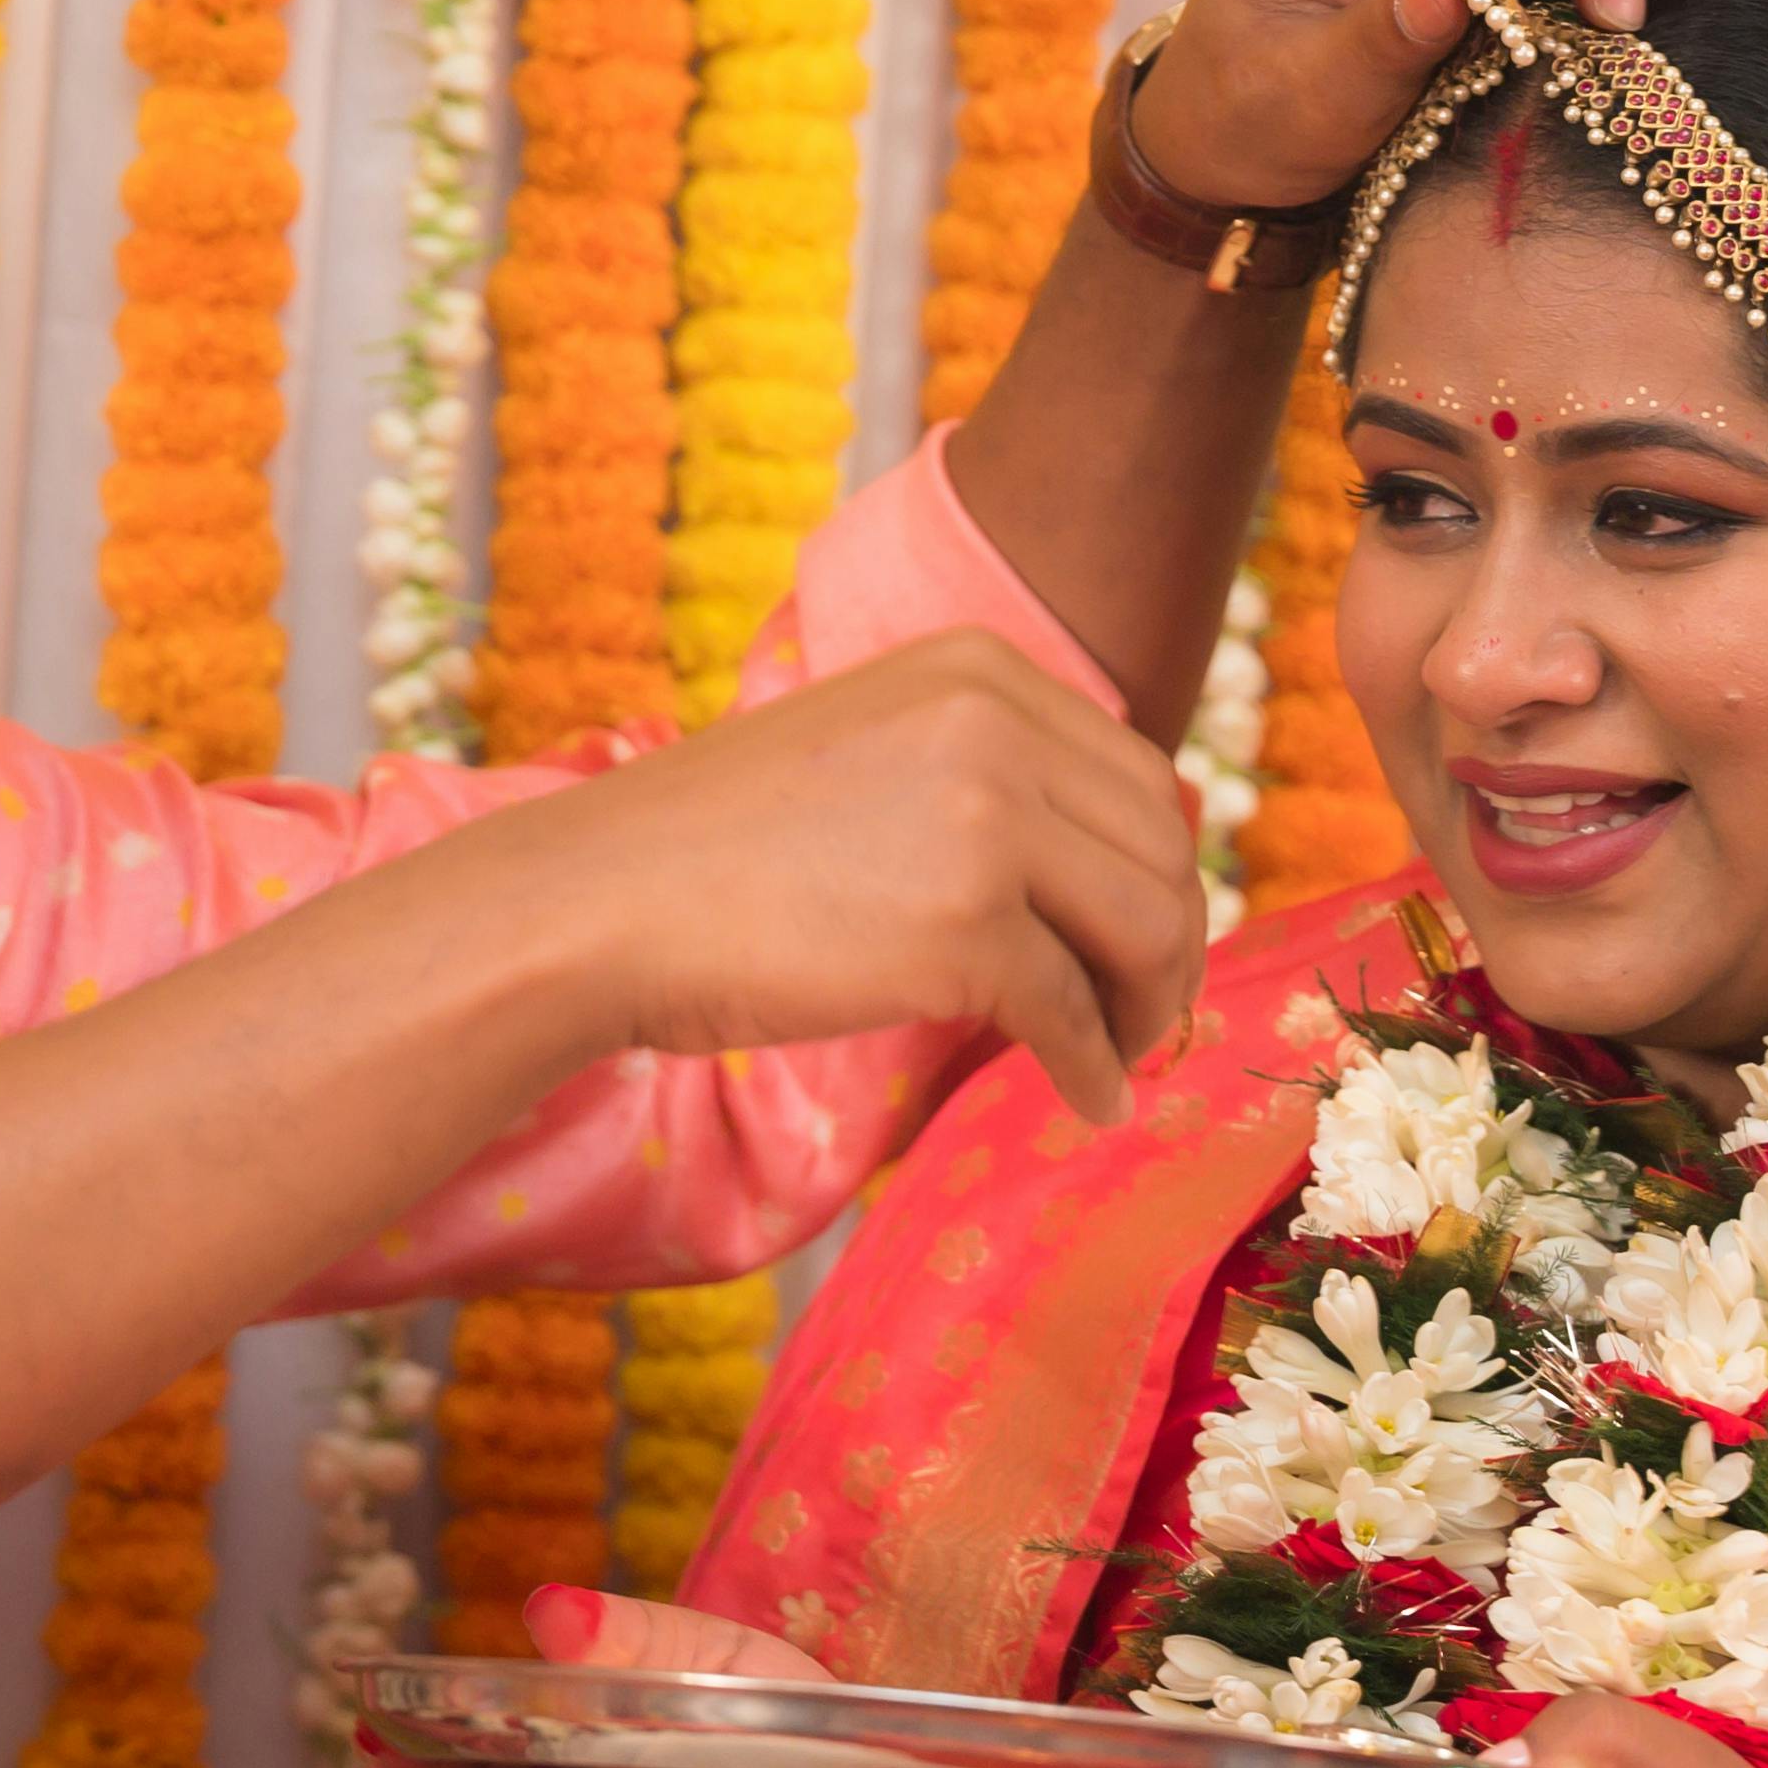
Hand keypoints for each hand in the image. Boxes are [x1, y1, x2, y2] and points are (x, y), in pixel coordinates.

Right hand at [480, 627, 1206, 1124]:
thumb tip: (1130, 860)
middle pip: (1161, 850)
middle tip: (1141, 1016)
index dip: (1158, 872)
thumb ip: (989, 773)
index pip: (1139, 776)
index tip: (1138, 942)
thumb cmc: (717, 848)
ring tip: (1117, 1056)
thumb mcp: (873, 749)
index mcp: (980, 668)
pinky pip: (1072, 1011)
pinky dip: (1091, 1067)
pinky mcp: (963, 925)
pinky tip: (1086, 1099)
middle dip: (1168, 946)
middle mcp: (998, 723)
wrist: (599, 902)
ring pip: (1144, 927)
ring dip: (1145, 1006)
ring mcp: (985, 818)